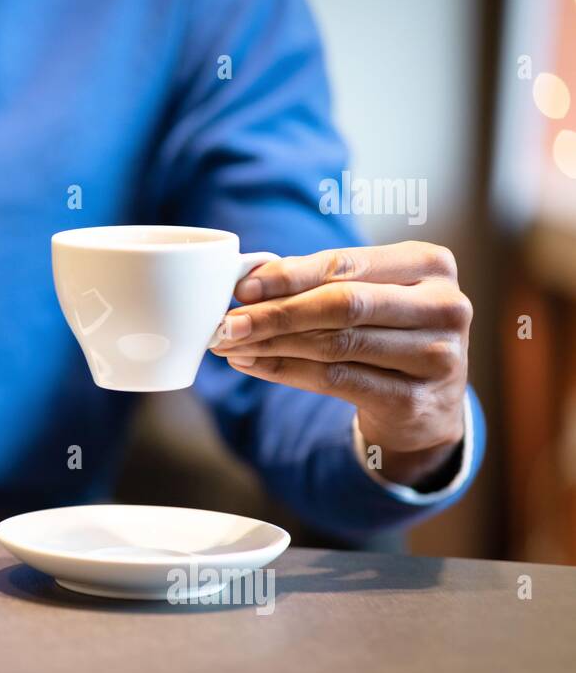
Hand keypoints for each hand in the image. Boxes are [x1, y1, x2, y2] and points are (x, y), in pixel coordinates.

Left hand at [210, 241, 469, 486]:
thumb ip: (321, 282)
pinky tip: (252, 364)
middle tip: (228, 323)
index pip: (346, 265)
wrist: (428, 408)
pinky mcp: (414, 400)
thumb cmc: (388, 333)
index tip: (242, 288)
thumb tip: (249, 280)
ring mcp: (436, 357)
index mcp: (431, 264)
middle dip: (276, 314)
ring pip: (335, 345)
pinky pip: (335, 381)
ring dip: (272, 344)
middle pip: (343, 305)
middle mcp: (444, 306)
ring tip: (230, 344)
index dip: (289, 276)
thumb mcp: (370, 296)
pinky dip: (285, 371)